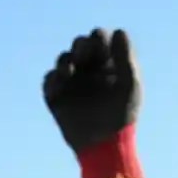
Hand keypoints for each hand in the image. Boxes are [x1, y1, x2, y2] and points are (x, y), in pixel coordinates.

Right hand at [42, 28, 143, 177]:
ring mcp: (72, 84)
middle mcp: (89, 71)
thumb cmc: (122, 116)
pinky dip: (53, 79)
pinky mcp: (57, 98)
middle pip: (80, 45)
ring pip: (63, 60)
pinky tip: (60, 83)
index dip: (98, 38)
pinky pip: (49, 80)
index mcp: (108, 65)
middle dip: (81, 46)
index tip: (100, 47)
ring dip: (65, 60)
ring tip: (70, 70)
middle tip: (83, 54)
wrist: (105, 147)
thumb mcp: (129, 84)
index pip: (100, 39)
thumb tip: (118, 30)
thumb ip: (125, 57)